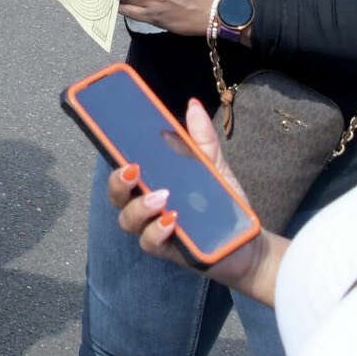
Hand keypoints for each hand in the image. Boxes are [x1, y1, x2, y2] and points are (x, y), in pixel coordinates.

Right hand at [109, 99, 266, 295]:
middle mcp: (144, 204)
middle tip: (133, 170)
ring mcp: (152, 228)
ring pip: (127, 219)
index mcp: (150, 181)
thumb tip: (193, 105)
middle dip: (118, 181)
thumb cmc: (222, 203)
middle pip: (115, 193)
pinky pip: (149, 242)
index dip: (111, 151)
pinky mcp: (166, 250)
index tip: (110, 135)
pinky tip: (172, 220)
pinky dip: (157, 231)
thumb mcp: (213, 166)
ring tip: (162, 197)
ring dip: (139, 206)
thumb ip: (202, 139)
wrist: (246, 240)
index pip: (122, 166)